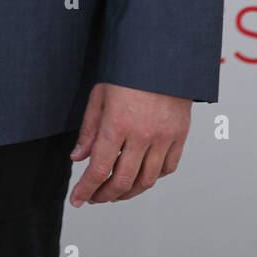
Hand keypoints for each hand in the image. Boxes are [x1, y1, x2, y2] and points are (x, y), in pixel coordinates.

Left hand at [68, 82, 190, 204]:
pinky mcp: (180, 136)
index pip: (99, 169)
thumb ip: (89, 130)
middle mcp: (142, 135)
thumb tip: (78, 158)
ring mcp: (163, 137)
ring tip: (115, 192)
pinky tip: (140, 176)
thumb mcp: (100, 95)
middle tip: (94, 197)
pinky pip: (167, 168)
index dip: (85, 189)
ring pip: (146, 181)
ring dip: (128, 193)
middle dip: (104, 195)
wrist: (162, 56)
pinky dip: (152, 178)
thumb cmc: (127, 72)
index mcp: (117, 124)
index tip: (77, 200)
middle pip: (122, 181)